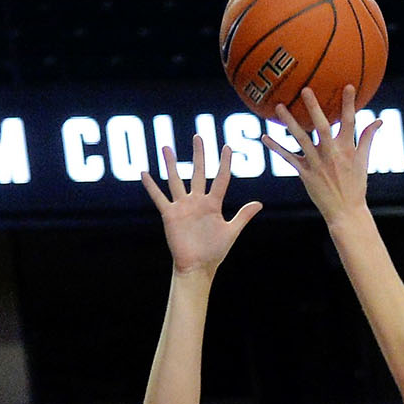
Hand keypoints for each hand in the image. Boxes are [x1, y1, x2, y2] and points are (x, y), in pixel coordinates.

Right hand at [139, 135, 262, 275]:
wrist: (198, 267)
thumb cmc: (215, 251)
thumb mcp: (231, 232)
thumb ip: (243, 216)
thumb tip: (259, 203)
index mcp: (213, 204)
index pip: (220, 179)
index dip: (224, 163)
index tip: (227, 147)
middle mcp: (197, 201)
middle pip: (198, 172)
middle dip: (199, 155)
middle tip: (198, 136)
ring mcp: (183, 207)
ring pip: (176, 180)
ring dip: (171, 164)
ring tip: (166, 147)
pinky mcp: (170, 215)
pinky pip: (159, 198)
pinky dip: (151, 186)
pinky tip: (144, 173)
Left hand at [261, 85, 379, 222]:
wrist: (345, 212)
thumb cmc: (355, 186)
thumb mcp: (364, 162)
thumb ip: (367, 139)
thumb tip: (378, 120)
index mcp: (347, 149)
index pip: (350, 122)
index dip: (349, 104)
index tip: (348, 86)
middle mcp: (331, 154)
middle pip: (322, 127)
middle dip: (314, 108)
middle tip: (306, 89)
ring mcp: (317, 164)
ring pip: (301, 139)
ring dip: (289, 122)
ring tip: (279, 106)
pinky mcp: (305, 174)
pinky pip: (288, 158)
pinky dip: (276, 147)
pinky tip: (265, 137)